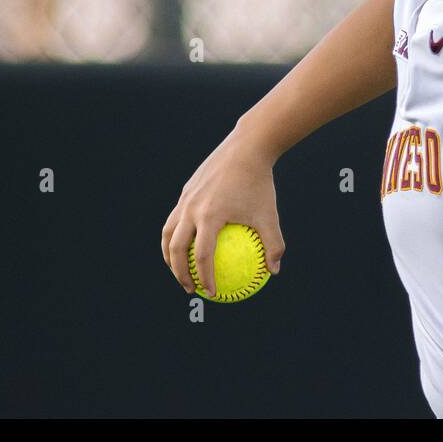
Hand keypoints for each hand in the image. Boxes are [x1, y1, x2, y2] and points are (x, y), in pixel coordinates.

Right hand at [161, 128, 285, 295]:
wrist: (246, 148)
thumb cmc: (260, 184)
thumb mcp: (270, 215)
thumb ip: (273, 244)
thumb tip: (274, 272)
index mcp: (210, 216)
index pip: (202, 255)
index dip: (204, 278)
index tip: (211, 293)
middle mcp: (191, 208)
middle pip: (175, 248)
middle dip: (179, 272)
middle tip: (190, 289)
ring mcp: (185, 199)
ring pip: (168, 232)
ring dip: (170, 255)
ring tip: (180, 270)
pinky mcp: (186, 191)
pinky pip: (175, 218)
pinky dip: (175, 235)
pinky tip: (187, 245)